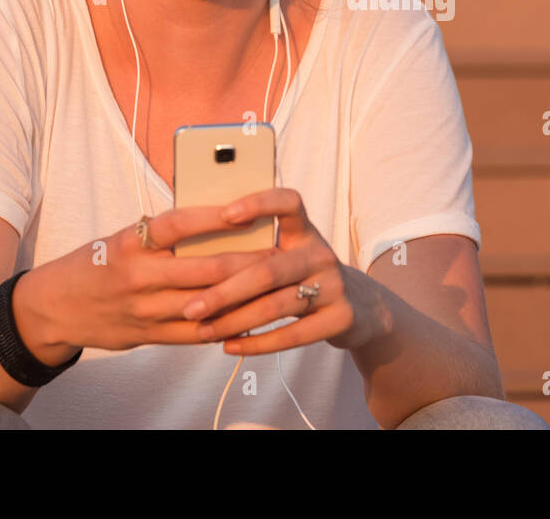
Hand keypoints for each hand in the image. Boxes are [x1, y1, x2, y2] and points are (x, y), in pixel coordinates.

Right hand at [14, 204, 278, 361]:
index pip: (180, 224)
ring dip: (245, 296)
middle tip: (281, 253)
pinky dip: (226, 324)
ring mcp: (144, 309)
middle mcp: (138, 275)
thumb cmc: (97, 263)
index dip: (216, 216)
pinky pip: (196, 331)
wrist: (53, 308)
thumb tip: (215, 219)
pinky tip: (251, 315)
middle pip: (205, 268)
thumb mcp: (122, 238)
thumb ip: (162, 234)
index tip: (249, 209)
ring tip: (275, 285)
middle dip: (248, 262)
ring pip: (206, 303)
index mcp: (131, 242)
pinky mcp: (149, 335)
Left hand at [180, 188, 389, 354]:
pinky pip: (293, 334)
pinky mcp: (341, 317)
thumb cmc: (302, 277)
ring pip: (275, 305)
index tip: (225, 214)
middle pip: (268, 269)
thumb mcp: (288, 254)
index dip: (259, 203)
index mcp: (305, 231)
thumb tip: (190, 255)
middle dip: (223, 290)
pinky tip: (230, 347)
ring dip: (234, 321)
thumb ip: (255, 250)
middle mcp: (321, 253)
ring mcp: (335, 285)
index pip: (288, 202)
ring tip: (203, 332)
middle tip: (189, 307)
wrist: (361, 308)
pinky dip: (257, 343)